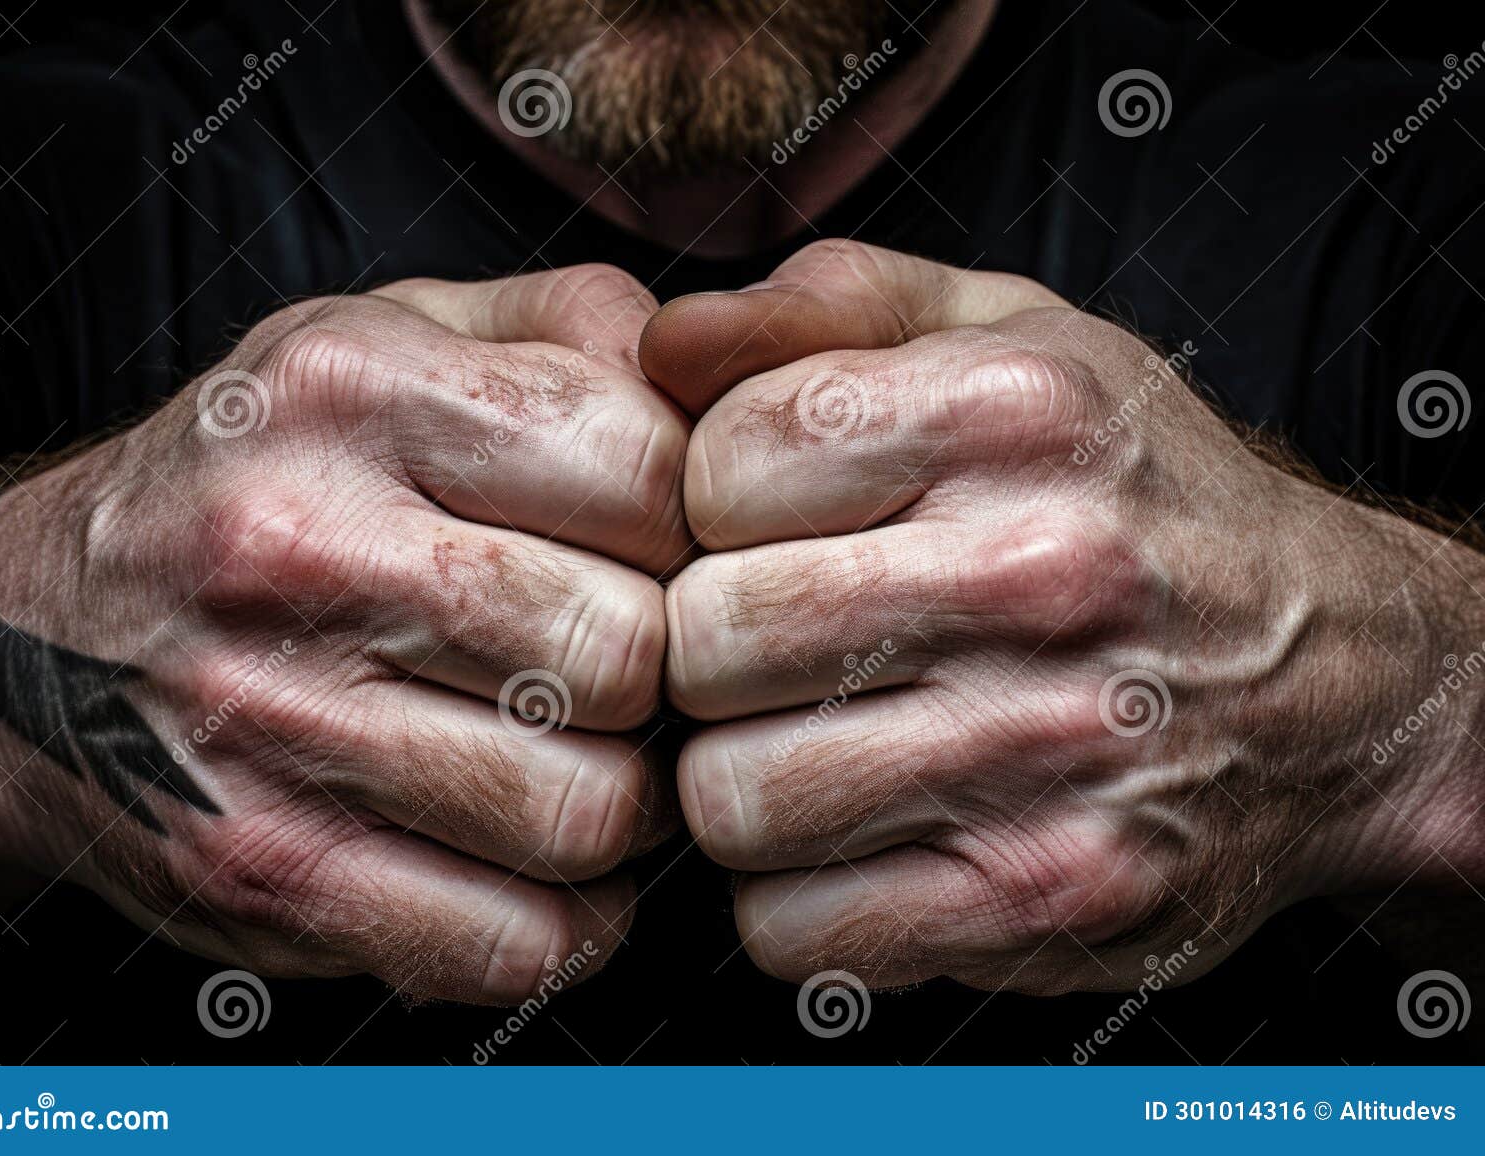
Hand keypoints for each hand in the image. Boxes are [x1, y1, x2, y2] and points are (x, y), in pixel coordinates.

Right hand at [0, 264, 687, 1003]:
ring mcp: (273, 722)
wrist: (21, 644)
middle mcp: (299, 547)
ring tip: (591, 764)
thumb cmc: (252, 480)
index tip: (655, 558)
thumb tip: (716, 373)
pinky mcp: (265, 870)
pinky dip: (571, 924)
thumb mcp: (385, 336)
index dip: (691, 532)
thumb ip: (565, 326)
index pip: (649, 474)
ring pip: (588, 811)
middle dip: (663, 679)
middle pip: (628, 654)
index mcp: (356, 389)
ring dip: (628, 809)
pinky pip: (511, 941)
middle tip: (628, 676)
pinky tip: (550, 867)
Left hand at [642, 239, 1484, 993]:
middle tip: (772, 649)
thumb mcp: (1014, 336)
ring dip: (741, 779)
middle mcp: (1039, 577)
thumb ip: (829, 308)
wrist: (1336, 678)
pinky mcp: (1044, 895)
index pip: (718, 463)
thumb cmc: (1140, 497)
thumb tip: (664, 342)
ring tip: (814, 739)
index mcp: (1012, 415)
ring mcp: (1045, 752)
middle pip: (706, 639)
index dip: (706, 504)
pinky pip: (794, 927)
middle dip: (709, 649)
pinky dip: (793, 894)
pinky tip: (854, 834)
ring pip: (730, 798)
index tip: (761, 528)